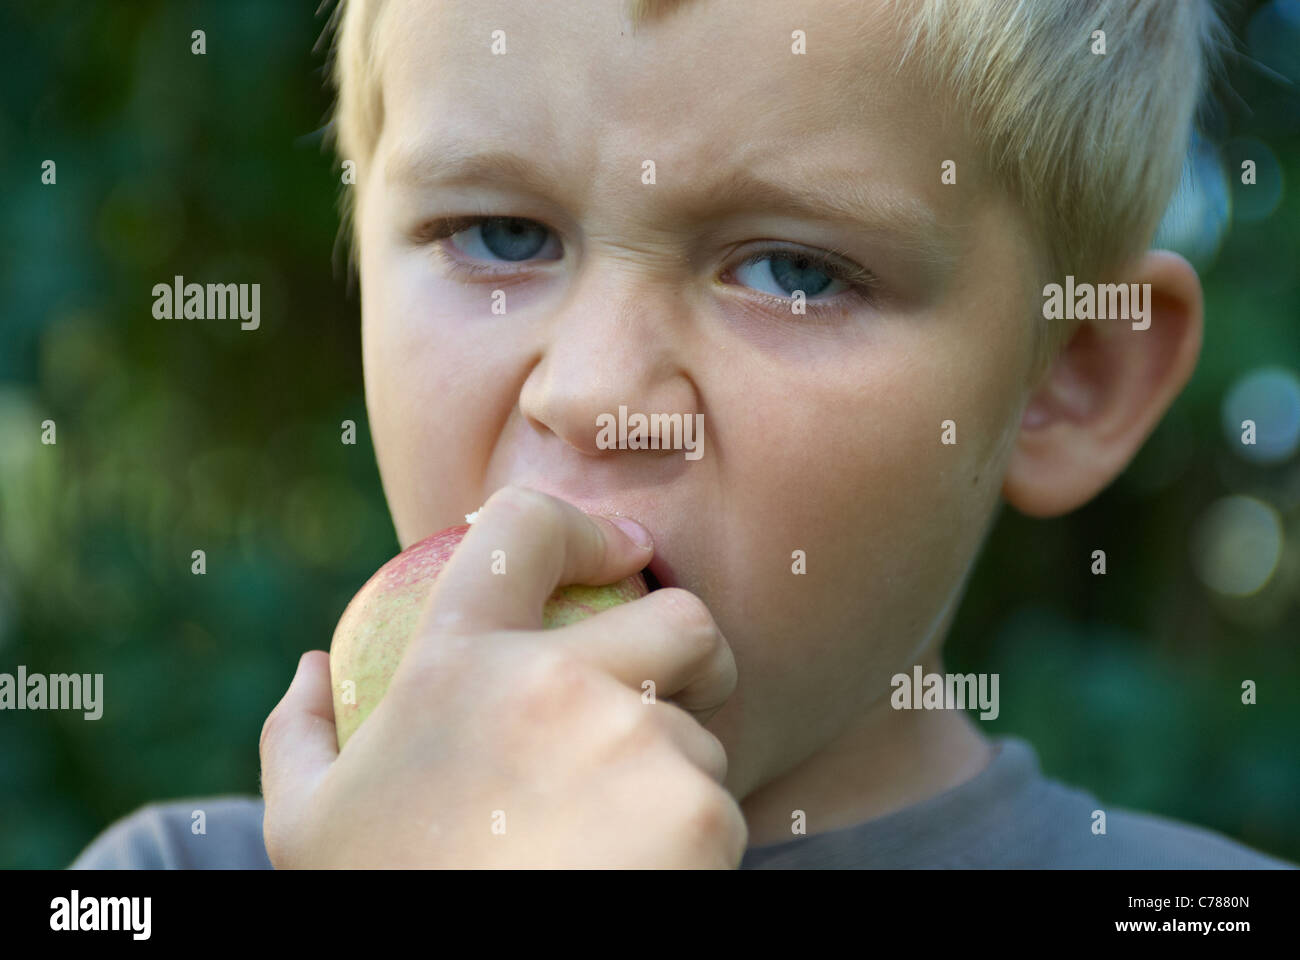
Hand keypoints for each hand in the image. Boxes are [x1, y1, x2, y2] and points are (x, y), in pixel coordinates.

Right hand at [259, 485, 743, 867]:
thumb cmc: (384, 904)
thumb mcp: (307, 828)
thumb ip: (304, 734)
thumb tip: (310, 669)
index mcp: (456, 664)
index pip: (525, 527)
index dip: (583, 526)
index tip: (622, 553)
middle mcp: (555, 682)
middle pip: (682, 616)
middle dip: (693, 651)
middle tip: (672, 696)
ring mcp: (634, 742)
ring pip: (699, 732)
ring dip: (671, 773)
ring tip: (608, 838)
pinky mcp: (698, 812)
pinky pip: (717, 804)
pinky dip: (691, 841)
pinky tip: (633, 873)